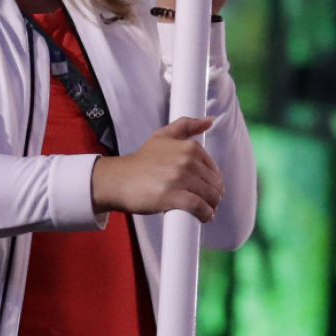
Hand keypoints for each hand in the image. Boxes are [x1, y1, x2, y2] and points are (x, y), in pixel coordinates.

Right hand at [91, 117, 223, 222]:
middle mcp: (186, 160)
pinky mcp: (173, 196)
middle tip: (203, 201)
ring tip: (203, 209)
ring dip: (211, 207)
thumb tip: (210, 120)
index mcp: (188, 147)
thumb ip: (187, 125)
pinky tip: (201, 216)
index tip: (204, 187)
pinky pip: (200, 208)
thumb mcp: (163, 136)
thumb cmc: (143, 160)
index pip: (213, 169)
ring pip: (210, 197)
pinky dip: (205, 214)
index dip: (212, 181)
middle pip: (214, 185)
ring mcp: (180, 178)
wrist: (120, 179)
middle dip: (213, 195)